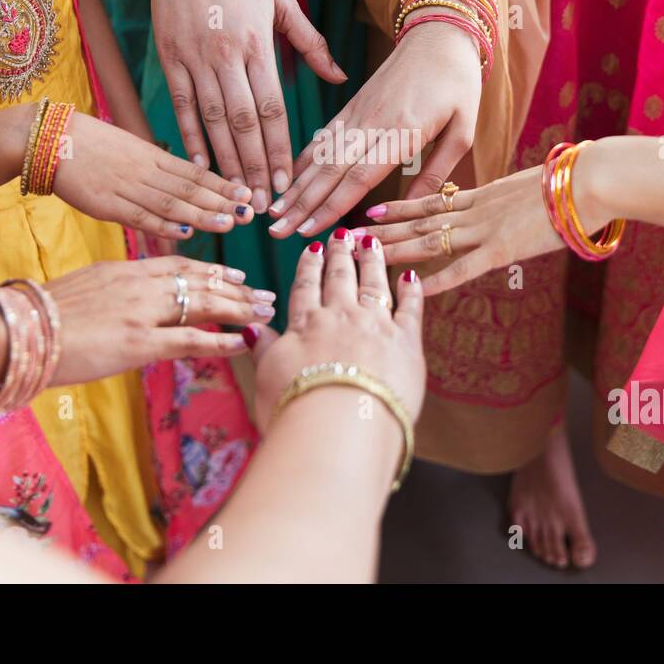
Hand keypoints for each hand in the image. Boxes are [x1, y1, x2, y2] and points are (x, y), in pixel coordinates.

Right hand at [45, 257, 276, 384]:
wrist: (15, 331)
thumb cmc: (37, 318)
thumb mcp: (81, 293)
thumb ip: (110, 295)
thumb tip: (125, 309)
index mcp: (123, 272)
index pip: (178, 266)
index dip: (211, 271)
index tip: (235, 274)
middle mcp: (138, 285)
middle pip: (199, 281)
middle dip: (237, 289)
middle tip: (264, 295)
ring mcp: (141, 312)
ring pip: (203, 303)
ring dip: (239, 308)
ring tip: (265, 313)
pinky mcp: (139, 342)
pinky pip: (191, 339)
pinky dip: (223, 340)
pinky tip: (244, 341)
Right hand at [56, 112, 253, 241]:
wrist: (47, 138)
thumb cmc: (88, 144)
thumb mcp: (127, 148)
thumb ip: (154, 167)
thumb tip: (182, 181)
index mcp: (151, 156)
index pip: (195, 171)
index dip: (223, 183)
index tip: (247, 191)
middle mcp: (144, 171)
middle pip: (190, 188)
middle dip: (221, 201)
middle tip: (250, 211)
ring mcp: (126, 188)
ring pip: (170, 203)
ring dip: (201, 215)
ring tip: (228, 223)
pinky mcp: (105, 204)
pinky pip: (139, 216)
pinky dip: (162, 226)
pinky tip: (185, 233)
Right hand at [151, 0, 345, 212]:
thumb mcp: (281, 2)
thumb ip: (311, 43)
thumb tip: (340, 76)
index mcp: (257, 45)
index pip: (272, 109)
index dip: (279, 148)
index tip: (288, 181)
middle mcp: (226, 56)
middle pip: (244, 123)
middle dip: (255, 166)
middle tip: (265, 202)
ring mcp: (195, 59)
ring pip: (213, 120)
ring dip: (226, 160)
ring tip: (237, 193)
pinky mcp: (170, 58)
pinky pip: (181, 105)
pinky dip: (189, 137)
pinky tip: (200, 165)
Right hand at [244, 229, 424, 432]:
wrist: (338, 429)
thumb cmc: (296, 411)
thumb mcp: (267, 378)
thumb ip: (265, 349)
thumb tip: (252, 328)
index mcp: (306, 325)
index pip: (306, 287)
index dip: (309, 265)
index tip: (312, 248)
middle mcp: (340, 317)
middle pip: (340, 277)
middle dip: (340, 253)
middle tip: (343, 234)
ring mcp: (375, 325)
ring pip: (374, 283)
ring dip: (372, 260)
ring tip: (372, 241)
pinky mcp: (406, 342)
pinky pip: (411, 309)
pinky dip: (411, 291)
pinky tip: (410, 276)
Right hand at [267, 21, 481, 238]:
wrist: (440, 34)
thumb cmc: (458, 84)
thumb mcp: (462, 131)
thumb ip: (436, 172)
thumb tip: (413, 210)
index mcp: (402, 131)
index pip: (359, 177)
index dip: (331, 207)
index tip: (309, 231)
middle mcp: (372, 123)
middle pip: (330, 170)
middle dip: (301, 204)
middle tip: (276, 232)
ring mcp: (357, 113)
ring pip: (320, 156)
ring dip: (295, 186)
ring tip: (273, 212)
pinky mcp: (351, 106)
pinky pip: (322, 137)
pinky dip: (303, 160)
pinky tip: (287, 179)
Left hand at [367, 161, 600, 294]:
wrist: (592, 181)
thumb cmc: (575, 183)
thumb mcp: (535, 187)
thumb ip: (515, 200)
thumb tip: (514, 207)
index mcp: (485, 195)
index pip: (432, 202)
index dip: (400, 208)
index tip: (374, 212)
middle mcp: (477, 210)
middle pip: (420, 221)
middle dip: (385, 231)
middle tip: (351, 238)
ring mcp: (487, 229)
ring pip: (431, 240)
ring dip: (397, 249)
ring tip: (367, 255)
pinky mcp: (502, 249)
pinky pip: (462, 267)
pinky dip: (438, 277)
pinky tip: (416, 285)